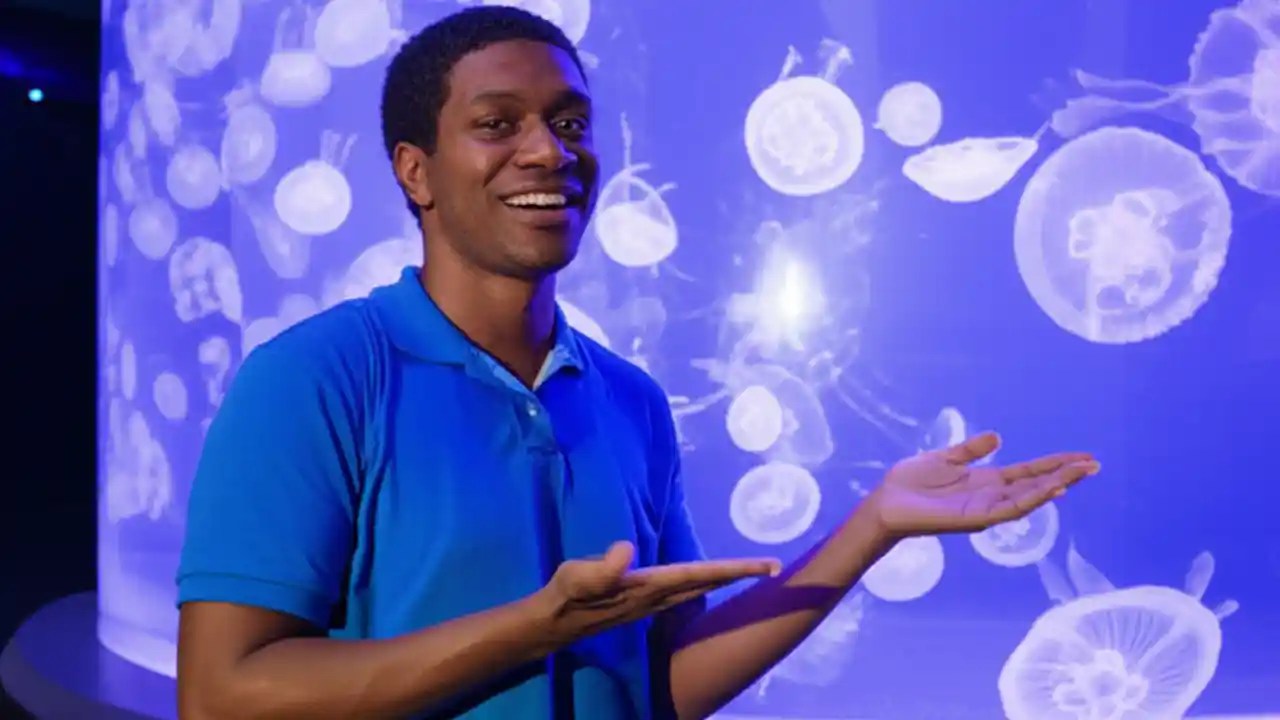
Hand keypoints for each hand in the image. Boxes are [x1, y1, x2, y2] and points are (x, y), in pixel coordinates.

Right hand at [535, 541, 780, 641]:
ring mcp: (655, 601)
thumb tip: (626, 549)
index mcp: (649, 587)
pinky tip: (711, 577)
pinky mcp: (647, 600)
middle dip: (741, 574)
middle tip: (774, 566)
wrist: (556, 623)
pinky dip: (707, 580)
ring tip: (751, 568)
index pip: (699, 575)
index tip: (765, 566)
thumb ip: (601, 568)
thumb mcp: (577, 577)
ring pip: (701, 587)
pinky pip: (687, 588)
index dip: (733, 568)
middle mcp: (659, 597)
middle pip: (709, 583)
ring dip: (726, 577)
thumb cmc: (566, 596)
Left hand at [866, 431, 1099, 537]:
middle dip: (1065, 475)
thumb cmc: (910, 483)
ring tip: (1081, 472)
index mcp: (986, 482)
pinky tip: (1051, 489)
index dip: (1054, 465)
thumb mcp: (945, 458)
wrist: (886, 502)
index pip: (1028, 472)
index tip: (1082, 456)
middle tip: (1094, 464)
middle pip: (1036, 485)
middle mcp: (991, 496)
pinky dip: (1031, 500)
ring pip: (1029, 498)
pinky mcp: (975, 518)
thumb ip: (970, 450)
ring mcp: (985, 509)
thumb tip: (997, 437)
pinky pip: (1009, 509)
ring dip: (1055, 485)